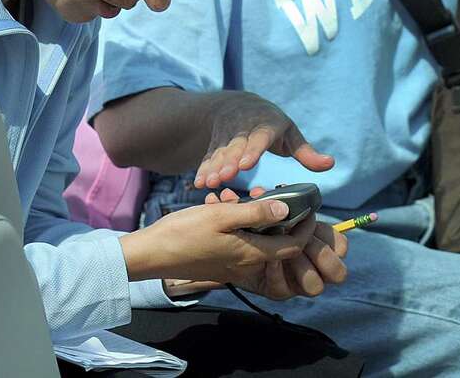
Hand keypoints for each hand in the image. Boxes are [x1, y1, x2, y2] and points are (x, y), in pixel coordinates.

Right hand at [122, 193, 304, 288]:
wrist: (151, 254)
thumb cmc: (185, 233)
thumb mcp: (221, 215)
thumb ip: (255, 213)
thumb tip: (286, 208)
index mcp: (250, 255)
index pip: (293, 246)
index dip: (305, 227)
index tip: (308, 207)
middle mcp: (246, 265)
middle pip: (276, 243)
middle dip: (276, 216)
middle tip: (263, 193)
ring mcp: (232, 266)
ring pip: (256, 239)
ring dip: (252, 216)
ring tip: (231, 195)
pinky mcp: (220, 262)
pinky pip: (239, 242)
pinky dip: (236, 223)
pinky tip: (217, 204)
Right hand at [195, 92, 334, 189]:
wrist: (238, 105)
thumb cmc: (271, 124)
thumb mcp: (290, 134)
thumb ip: (306, 152)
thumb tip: (331, 164)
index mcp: (267, 125)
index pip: (261, 138)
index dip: (253, 150)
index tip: (247, 164)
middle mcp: (245, 129)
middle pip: (237, 146)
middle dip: (231, 161)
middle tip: (225, 176)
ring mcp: (228, 136)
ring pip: (221, 152)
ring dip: (215, 167)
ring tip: (210, 183)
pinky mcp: (216, 144)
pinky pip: (209, 156)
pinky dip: (204, 169)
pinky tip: (199, 184)